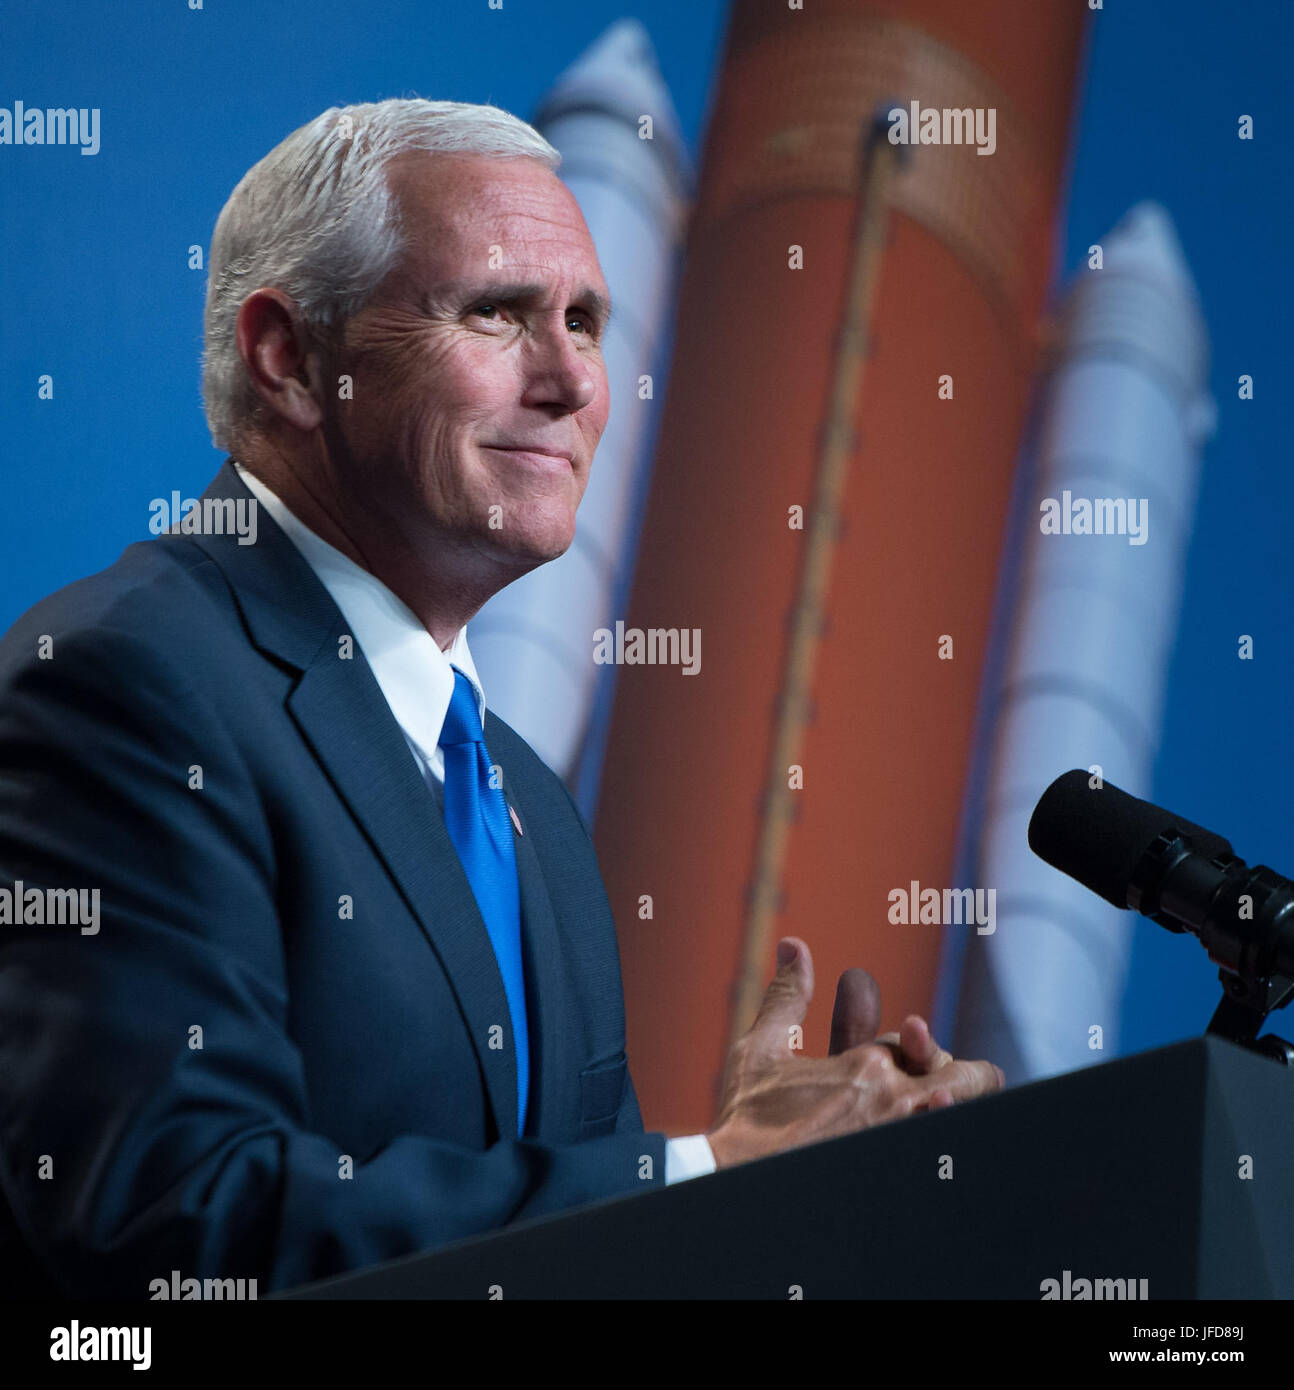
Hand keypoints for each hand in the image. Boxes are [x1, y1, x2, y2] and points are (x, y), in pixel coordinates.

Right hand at [706, 937, 1004, 1168]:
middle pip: (963, 1079)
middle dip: (963, 1074)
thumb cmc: (747, 1119)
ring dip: (963, 1104)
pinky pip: (947, 1146)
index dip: (909, 1045)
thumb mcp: (761, 1049)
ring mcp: (900, 1138)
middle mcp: (893, 1102)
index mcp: (865, 1066)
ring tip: (949, 1103)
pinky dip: (949, 1135)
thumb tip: (794, 946)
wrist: (737, 1178)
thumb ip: (786, 996)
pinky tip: (945, 1137)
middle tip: (960, 1079)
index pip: (910, 1047)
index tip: (905, 1045)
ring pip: (964, 1112)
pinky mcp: (899, 1167)